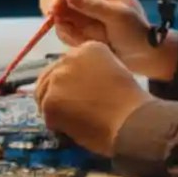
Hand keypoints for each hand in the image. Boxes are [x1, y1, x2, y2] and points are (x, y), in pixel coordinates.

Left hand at [34, 41, 152, 156]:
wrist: (132, 119)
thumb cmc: (130, 101)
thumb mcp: (113, 71)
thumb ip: (92, 71)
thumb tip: (77, 85)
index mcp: (87, 48)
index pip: (66, 64)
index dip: (69, 81)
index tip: (77, 94)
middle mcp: (68, 58)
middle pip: (50, 76)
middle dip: (57, 93)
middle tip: (69, 110)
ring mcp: (57, 79)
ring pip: (45, 95)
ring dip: (56, 108)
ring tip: (74, 120)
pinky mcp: (50, 101)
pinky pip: (47, 115)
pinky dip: (58, 124)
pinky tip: (75, 127)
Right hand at [40, 0, 177, 80]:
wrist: (142, 56)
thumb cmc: (136, 30)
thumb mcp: (118, 16)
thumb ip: (94, 5)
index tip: (58, 4)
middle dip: (54, 7)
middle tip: (60, 21)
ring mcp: (77, 10)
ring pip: (54, 13)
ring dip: (65, 27)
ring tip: (85, 38)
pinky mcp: (75, 27)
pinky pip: (61, 30)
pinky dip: (70, 38)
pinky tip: (87, 43)